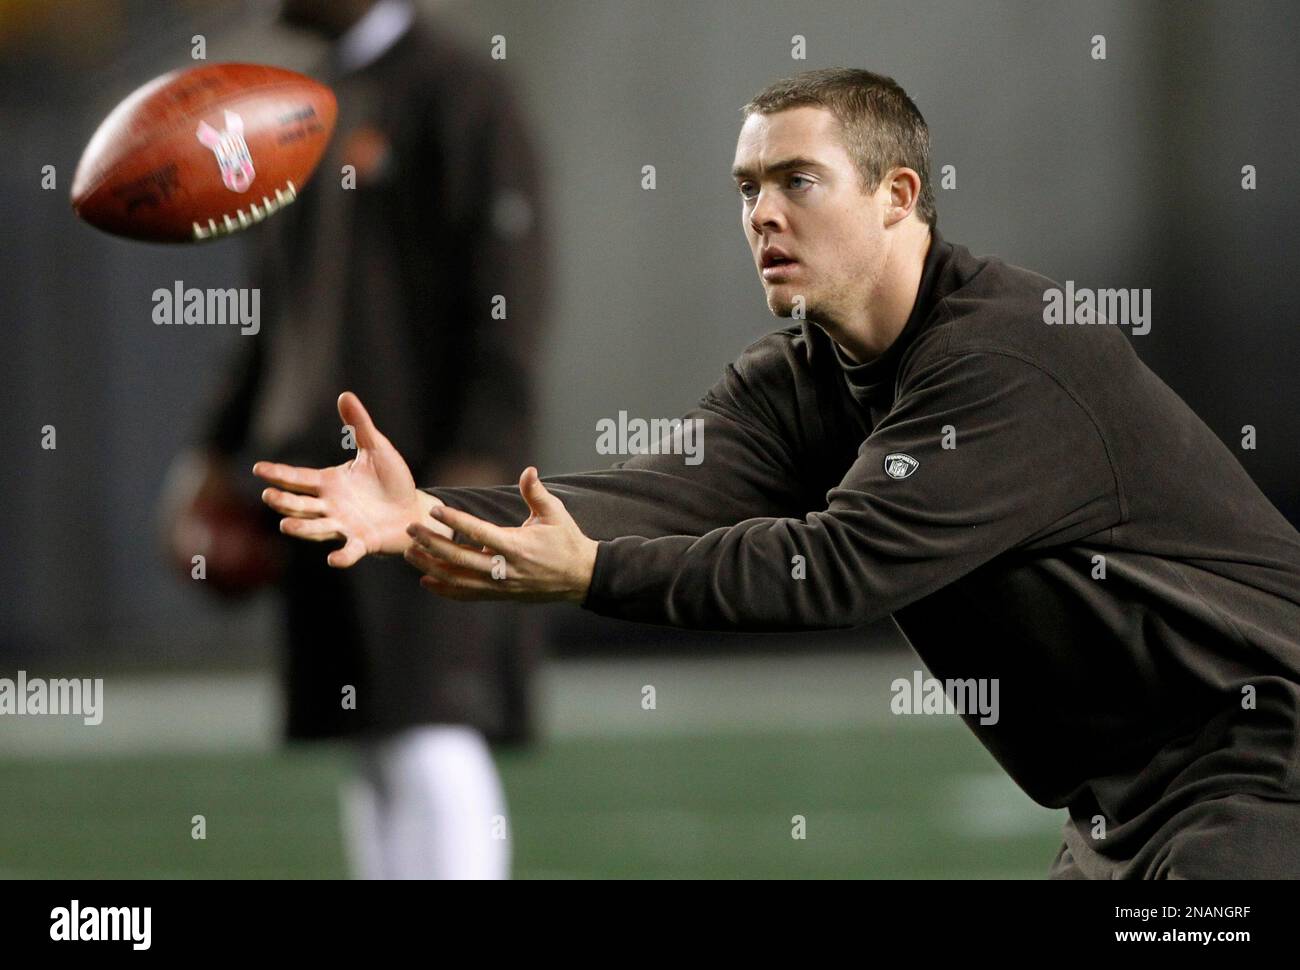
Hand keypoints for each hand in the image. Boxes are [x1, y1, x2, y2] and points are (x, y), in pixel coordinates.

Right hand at [253, 391, 448, 566]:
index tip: (258, 469)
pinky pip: (349, 551)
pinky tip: (333, 559)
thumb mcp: (377, 448)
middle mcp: (331, 506)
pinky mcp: (363, 542)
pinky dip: (342, 556)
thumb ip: (360, 425)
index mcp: (330, 483)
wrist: (414, 508)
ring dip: (302, 528)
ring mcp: (344, 525)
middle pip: (300, 504)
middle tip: (268, 496)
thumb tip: (344, 395)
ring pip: (317, 528)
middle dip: (284, 501)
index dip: (279, 474)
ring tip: (286, 525)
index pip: (298, 478)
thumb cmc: (393, 479)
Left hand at [404, 466, 598, 603]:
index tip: (435, 510)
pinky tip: (426, 580)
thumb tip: (528, 470)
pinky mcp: (500, 595)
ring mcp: (501, 586)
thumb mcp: (555, 514)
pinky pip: (467, 595)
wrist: (580, 577)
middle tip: (411, 530)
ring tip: (410, 554)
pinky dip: (445, 589)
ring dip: (431, 566)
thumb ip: (536, 493)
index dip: (455, 521)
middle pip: (460, 559)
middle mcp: (506, 569)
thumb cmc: (566, 541)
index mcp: (517, 546)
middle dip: (432, 544)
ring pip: (458, 579)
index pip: (479, 533)